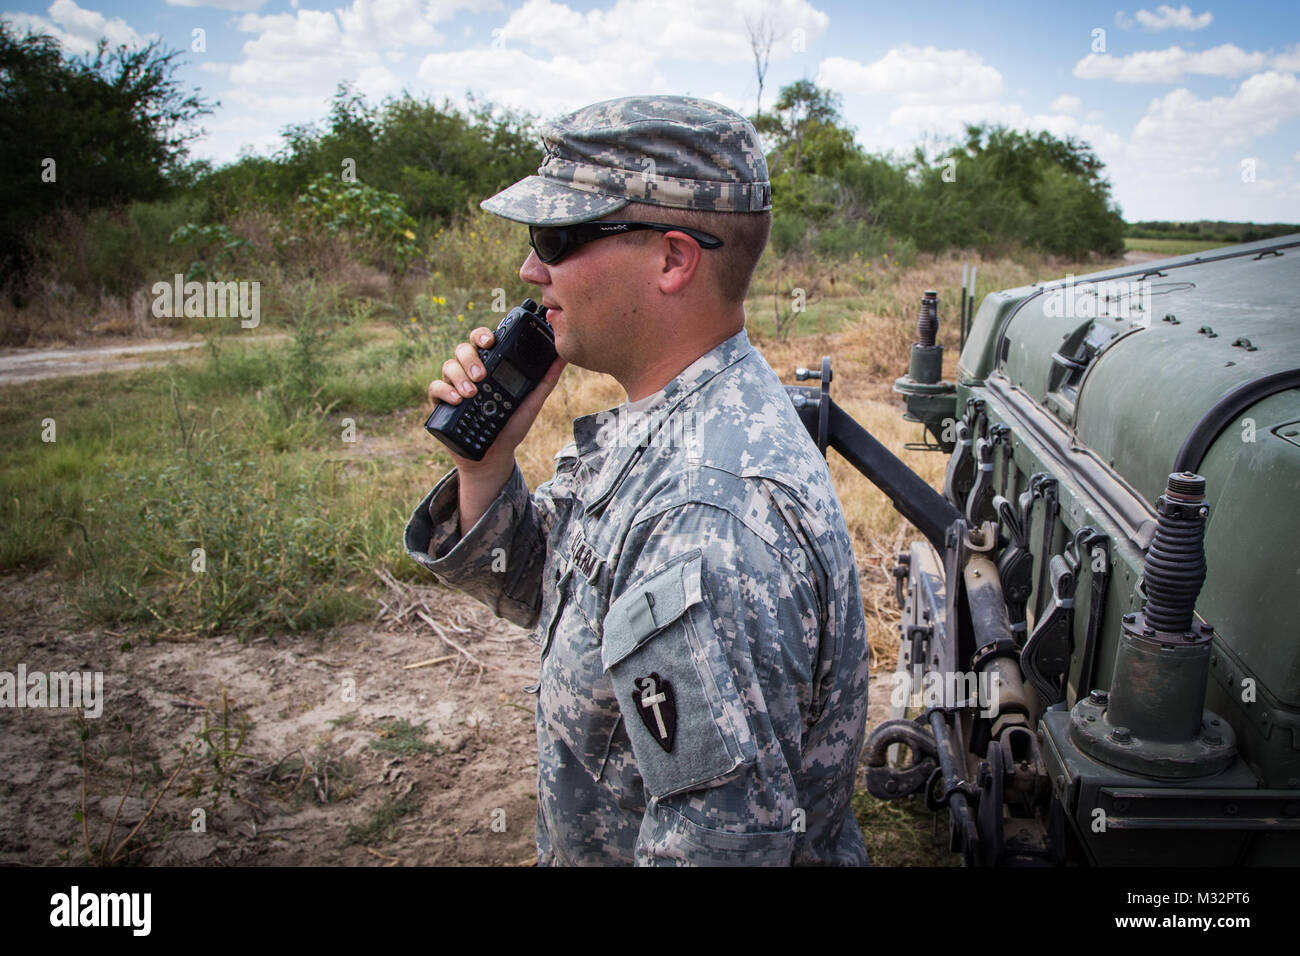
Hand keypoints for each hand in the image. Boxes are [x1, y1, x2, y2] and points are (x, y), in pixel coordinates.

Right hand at [427, 326, 566, 476]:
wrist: (494, 456)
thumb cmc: (512, 426)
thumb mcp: (531, 402)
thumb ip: (546, 379)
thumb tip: (562, 356)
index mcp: (490, 366)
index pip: (483, 341)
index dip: (484, 335)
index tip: (491, 341)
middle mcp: (470, 371)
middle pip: (463, 349)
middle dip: (471, 358)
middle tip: (482, 375)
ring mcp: (455, 385)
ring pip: (449, 365)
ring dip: (460, 376)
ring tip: (472, 393)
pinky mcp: (442, 402)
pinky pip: (436, 387)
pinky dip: (445, 391)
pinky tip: (457, 400)